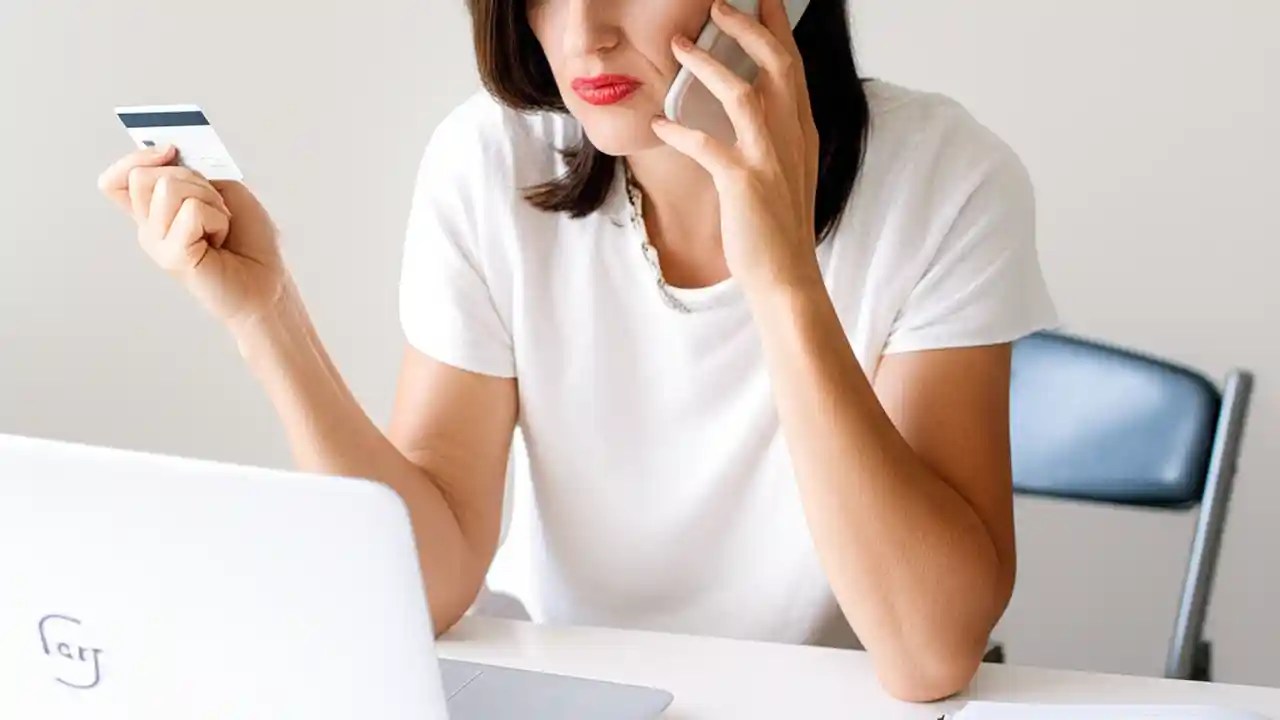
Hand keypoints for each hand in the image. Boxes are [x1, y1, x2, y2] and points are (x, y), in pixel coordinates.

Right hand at [97, 146, 286, 328]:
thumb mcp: (224, 191)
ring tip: (220, 225)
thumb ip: (192, 173)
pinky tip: (220, 241)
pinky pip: (192, 212)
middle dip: (189, 178)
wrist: (269, 282)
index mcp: (156, 211)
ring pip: (167, 187)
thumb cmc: (250, 241)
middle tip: (215, 207)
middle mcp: (149, 227)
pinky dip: (217, 219)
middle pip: (142, 175)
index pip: (116, 180)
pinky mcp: (171, 257)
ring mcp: (156, 243)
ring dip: (208, 198)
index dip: (137, 158)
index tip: (171, 151)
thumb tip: (167, 154)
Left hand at [651, 0, 821, 294]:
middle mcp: (792, 138)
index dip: (776, 28)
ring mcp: (770, 160)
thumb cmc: (777, 225)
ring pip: (744, 95)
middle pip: (777, 66)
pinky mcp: (744, 184)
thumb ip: (771, 133)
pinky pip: (708, 147)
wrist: (786, 276)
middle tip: (717, 5)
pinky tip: (660, 123)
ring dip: (709, 65)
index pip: (793, 66)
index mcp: (802, 132)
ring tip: (680, 44)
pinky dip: (681, 131)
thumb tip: (748, 102)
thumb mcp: (784, 170)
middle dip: (746, 29)